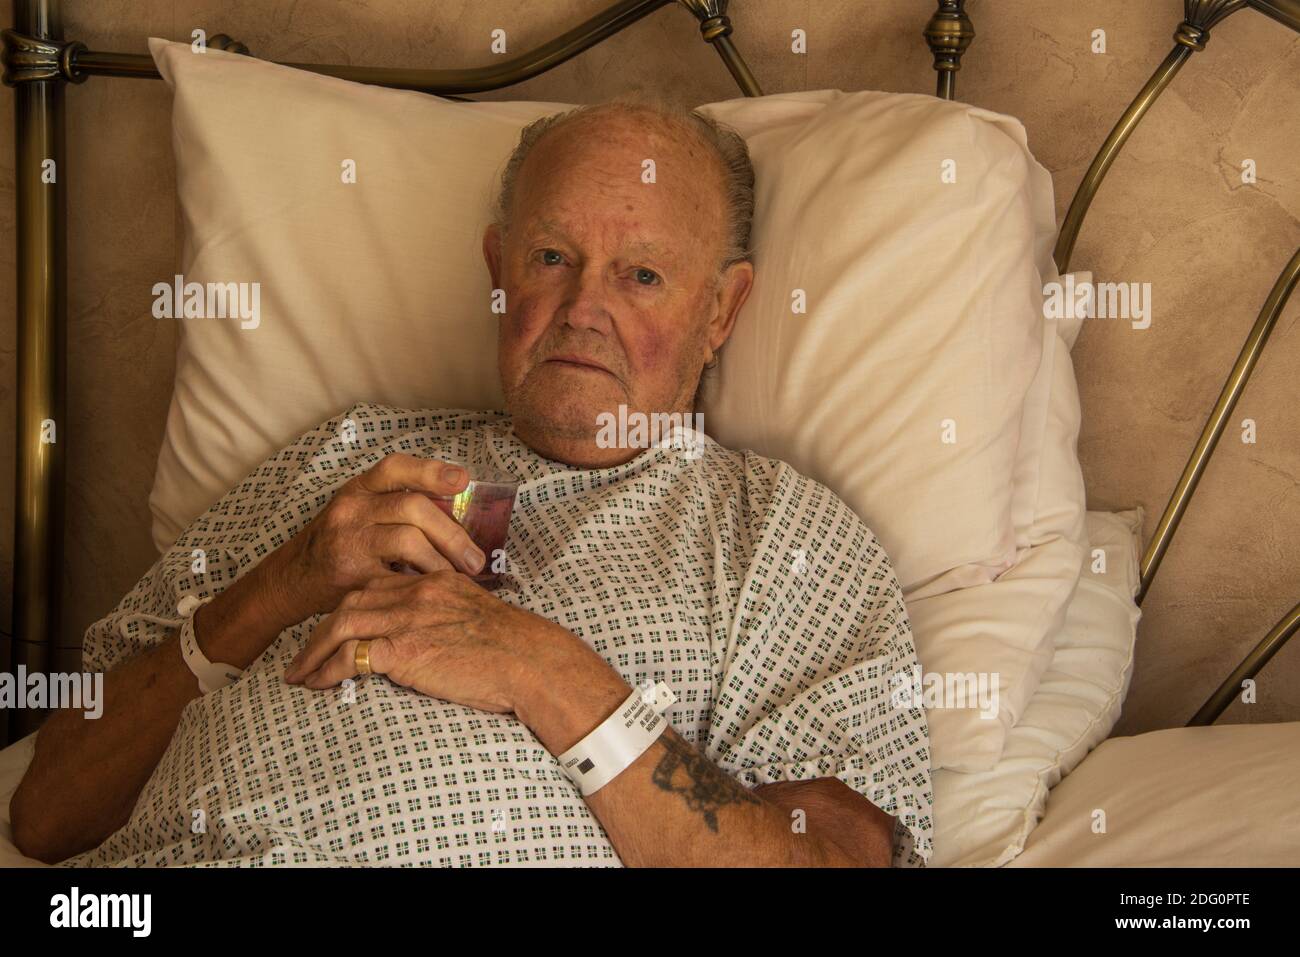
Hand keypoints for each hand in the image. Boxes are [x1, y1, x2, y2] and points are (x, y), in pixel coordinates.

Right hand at [277, 452, 487, 618]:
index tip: (462, 480)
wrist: (292, 579)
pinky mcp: (349, 574)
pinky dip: (420, 584)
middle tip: (475, 559)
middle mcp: (352, 508)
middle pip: (413, 507)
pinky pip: (395, 577)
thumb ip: (398, 506)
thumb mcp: (360, 512)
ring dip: (441, 561)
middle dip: (452, 533)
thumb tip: (459, 512)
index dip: (431, 470)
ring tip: (459, 578)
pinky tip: (431, 592)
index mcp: (360, 488)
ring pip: (408, 540)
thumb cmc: (340, 543)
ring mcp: (349, 540)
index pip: (396, 467)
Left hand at [282, 570, 560, 713]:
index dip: (347, 608)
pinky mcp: (404, 648)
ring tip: (298, 676)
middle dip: (318, 631)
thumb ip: (445, 617)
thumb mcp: (475, 617)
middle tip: (301, 657)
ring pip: (341, 625)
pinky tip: (318, 686)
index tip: (331, 631)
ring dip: (312, 652)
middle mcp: (415, 593)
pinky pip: (351, 657)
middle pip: (349, 602)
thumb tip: (426, 638)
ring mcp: (408, 619)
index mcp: (432, 582)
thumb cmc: (512, 650)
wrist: (530, 661)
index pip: (376, 586)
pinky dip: (327, 671)